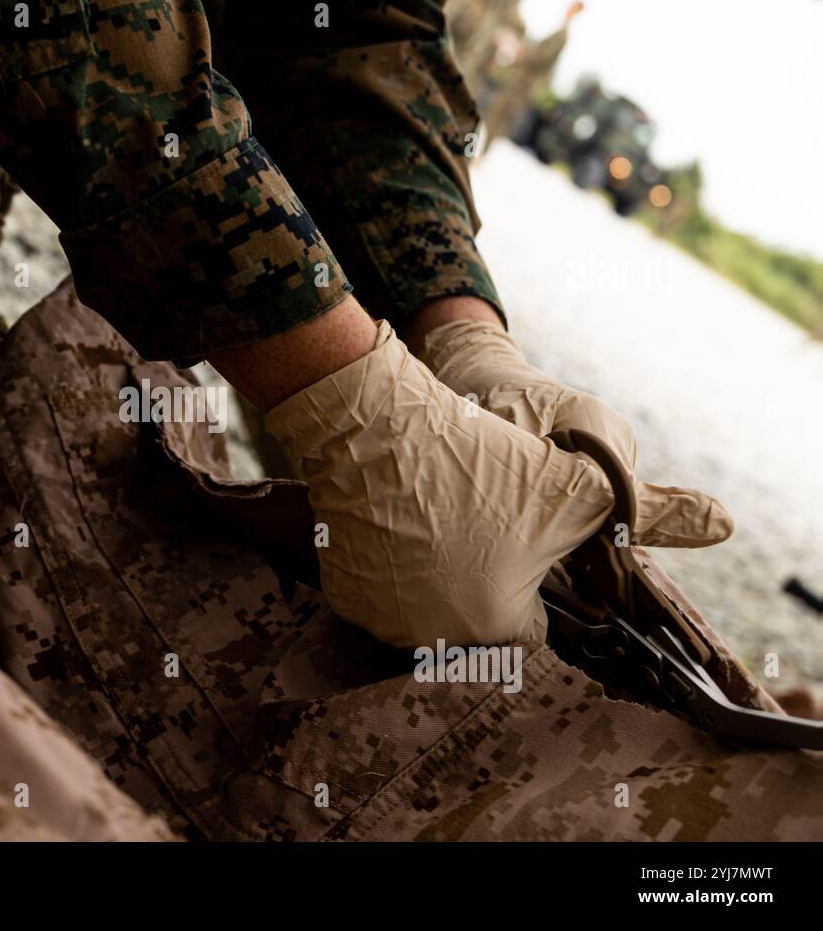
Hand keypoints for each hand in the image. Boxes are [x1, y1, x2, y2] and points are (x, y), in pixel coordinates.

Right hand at [265, 321, 730, 647]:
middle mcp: (435, 638)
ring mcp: (384, 619)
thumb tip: (724, 524)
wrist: (378, 432)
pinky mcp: (346, 594)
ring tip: (444, 517)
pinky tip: (405, 523)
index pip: (539, 626)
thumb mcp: (575, 484)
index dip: (542, 578)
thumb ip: (647, 512)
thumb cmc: (482, 462)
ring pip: (431, 606)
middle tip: (487, 522)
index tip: (531, 538)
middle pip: (483, 619)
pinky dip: (397, 568)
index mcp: (497, 626)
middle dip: (493, 580)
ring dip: (443, 576)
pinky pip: (387, 592)